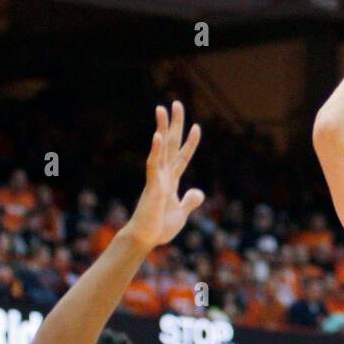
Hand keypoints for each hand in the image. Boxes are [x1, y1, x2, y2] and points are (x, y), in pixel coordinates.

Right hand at [126, 102, 204, 250]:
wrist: (145, 239)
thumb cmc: (159, 228)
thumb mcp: (181, 214)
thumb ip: (190, 201)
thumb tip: (199, 192)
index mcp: (171, 181)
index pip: (183, 157)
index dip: (191, 142)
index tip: (197, 127)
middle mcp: (164, 175)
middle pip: (172, 145)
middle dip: (175, 124)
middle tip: (176, 104)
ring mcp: (157, 179)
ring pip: (161, 149)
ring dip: (162, 129)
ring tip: (162, 109)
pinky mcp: (152, 186)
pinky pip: (154, 166)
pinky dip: (156, 151)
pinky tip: (158, 136)